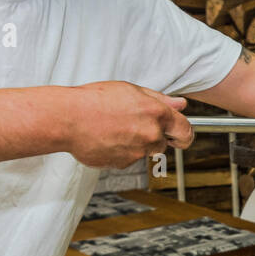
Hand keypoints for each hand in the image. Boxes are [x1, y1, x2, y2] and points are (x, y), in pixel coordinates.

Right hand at [61, 81, 193, 168]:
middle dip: (155, 137)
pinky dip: (120, 151)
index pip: (186, 130)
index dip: (184, 134)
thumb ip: (160, 99)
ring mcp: (137, 152)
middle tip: (135, 126)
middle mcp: (151, 134)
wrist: (68, 118)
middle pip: (165, 143)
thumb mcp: (131, 90)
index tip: (180, 135)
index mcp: (157, 113)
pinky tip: (106, 138)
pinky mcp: (122, 164)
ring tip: (115, 128)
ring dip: (137, 143)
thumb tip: (181, 104)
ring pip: (145, 151)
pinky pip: (127, 159)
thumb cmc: (96, 100)